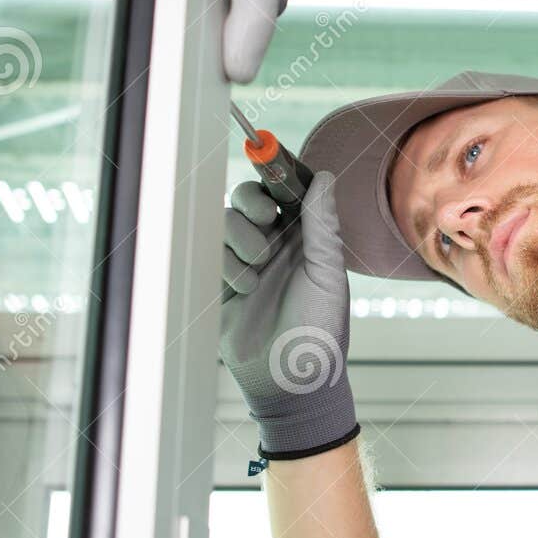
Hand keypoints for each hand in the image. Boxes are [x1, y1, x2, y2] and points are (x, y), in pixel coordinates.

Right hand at [220, 172, 356, 458]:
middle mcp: (274, 243)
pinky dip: (227, 265)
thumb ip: (322, 225)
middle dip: (252, 203)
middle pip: (248, 197)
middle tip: (265, 220)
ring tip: (258, 274)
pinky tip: (243, 290)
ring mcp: (245, 261)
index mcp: (306, 236)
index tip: (267, 157)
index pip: (286, 191)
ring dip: (241, 241)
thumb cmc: (319, 329)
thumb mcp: (326, 274)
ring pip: (226, 221)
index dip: (276, 174)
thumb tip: (323, 176)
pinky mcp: (220, 281)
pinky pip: (211, 251)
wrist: (288, 380)